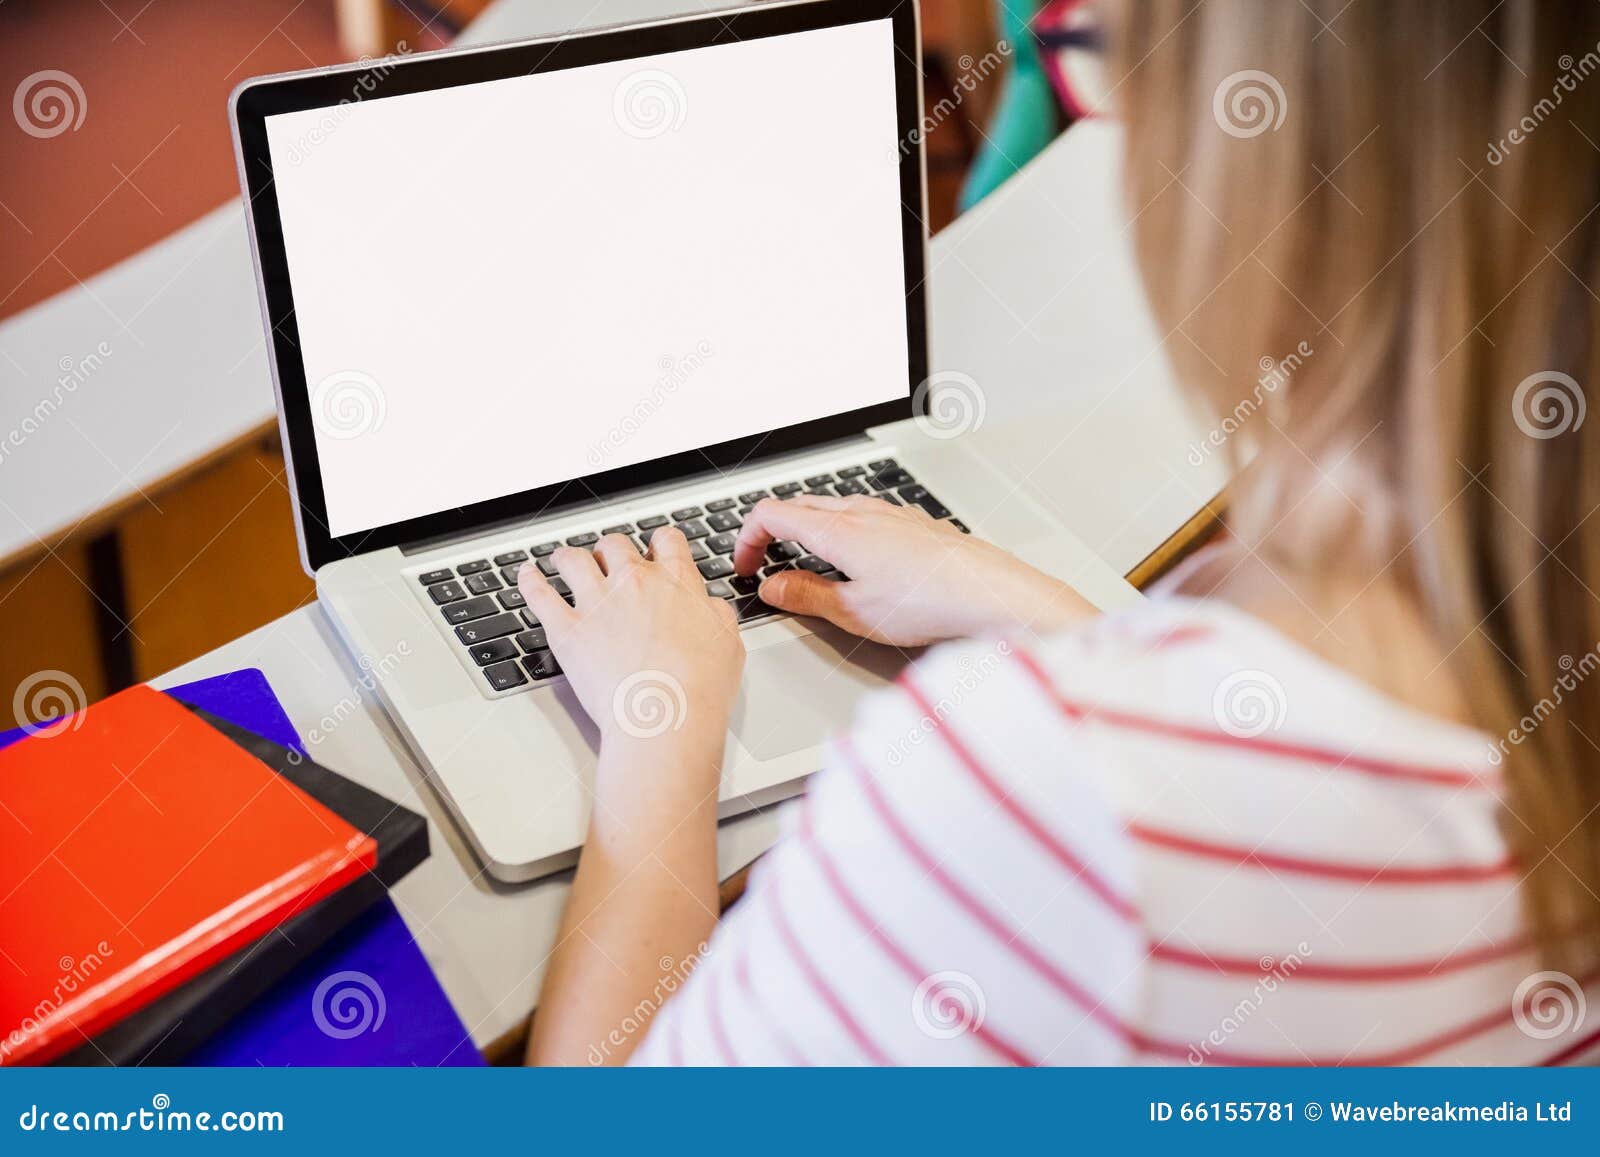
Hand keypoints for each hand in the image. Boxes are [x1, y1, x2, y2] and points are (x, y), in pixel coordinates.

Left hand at [517, 530, 743, 750]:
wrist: (665, 715)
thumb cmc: (699, 688)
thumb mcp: (727, 642)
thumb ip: (713, 613)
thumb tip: (706, 605)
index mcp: (676, 582)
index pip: (666, 541)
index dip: (659, 542)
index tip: (653, 549)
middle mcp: (633, 583)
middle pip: (615, 545)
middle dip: (611, 550)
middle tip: (608, 561)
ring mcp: (596, 603)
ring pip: (573, 560)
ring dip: (568, 557)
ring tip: (563, 560)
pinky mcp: (566, 630)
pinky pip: (539, 594)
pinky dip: (529, 580)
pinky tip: (527, 574)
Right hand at [732, 495, 1093, 646]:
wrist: (990, 595)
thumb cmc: (929, 603)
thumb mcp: (854, 610)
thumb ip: (806, 596)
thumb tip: (773, 587)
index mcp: (838, 530)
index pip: (771, 513)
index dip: (747, 539)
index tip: (744, 566)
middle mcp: (862, 511)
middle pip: (800, 506)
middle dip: (774, 533)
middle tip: (765, 566)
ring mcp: (891, 514)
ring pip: (834, 510)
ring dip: (809, 532)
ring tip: (809, 568)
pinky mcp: (914, 524)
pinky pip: (865, 518)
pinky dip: (844, 534)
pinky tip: (858, 565)